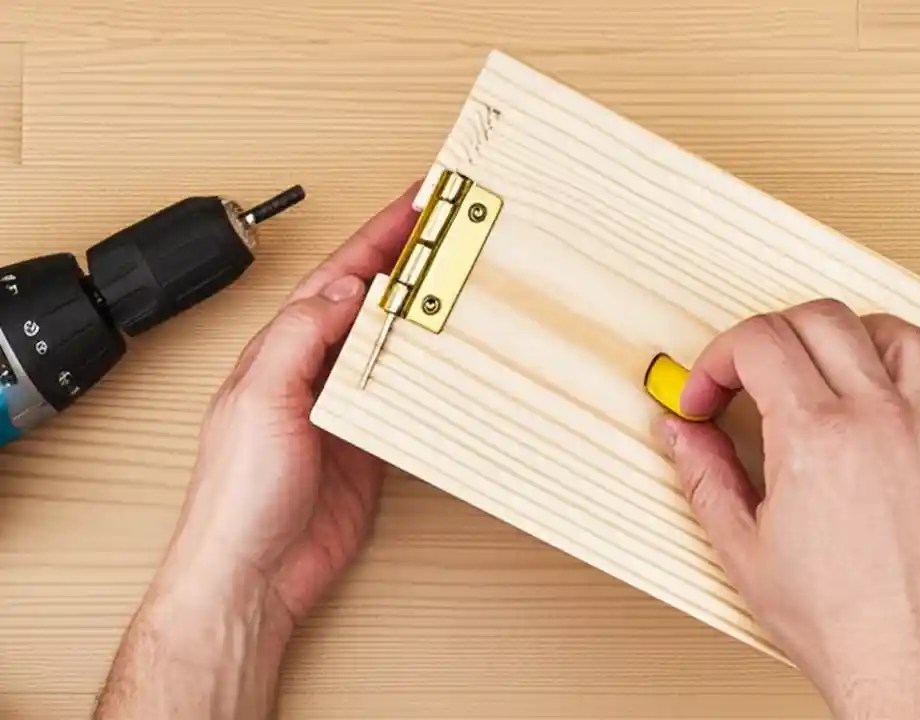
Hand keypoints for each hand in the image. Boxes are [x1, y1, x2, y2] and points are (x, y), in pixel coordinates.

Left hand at [96, 185, 418, 718]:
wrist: (253, 574)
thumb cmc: (238, 497)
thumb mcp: (260, 401)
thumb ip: (299, 339)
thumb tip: (344, 290)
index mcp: (283, 348)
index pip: (339, 276)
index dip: (380, 235)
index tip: (418, 203)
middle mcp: (315, 370)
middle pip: (371, 299)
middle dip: (410, 257)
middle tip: (454, 225)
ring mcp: (344, 406)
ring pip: (392, 340)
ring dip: (425, 306)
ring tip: (463, 274)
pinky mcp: (370, 444)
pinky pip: (406, 392)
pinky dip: (431, 366)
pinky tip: (451, 352)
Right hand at [658, 300, 919, 719]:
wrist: (914, 665)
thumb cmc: (840, 622)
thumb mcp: (743, 551)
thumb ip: (705, 475)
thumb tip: (681, 432)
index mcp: (815, 439)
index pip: (759, 341)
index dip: (716, 359)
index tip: (707, 395)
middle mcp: (876, 418)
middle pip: (815, 318)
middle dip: (766, 336)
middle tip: (748, 379)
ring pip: (884, 327)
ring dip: (837, 334)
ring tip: (811, 369)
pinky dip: (892, 361)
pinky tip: (868, 393)